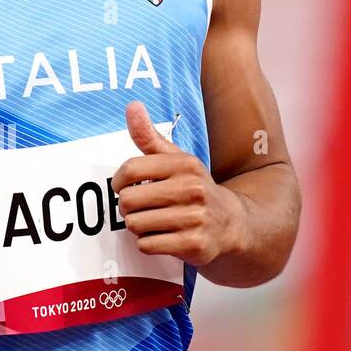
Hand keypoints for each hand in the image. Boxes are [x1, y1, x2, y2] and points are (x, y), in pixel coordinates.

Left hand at [111, 101, 244, 267]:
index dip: (118, 182)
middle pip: (128, 201)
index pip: (130, 169)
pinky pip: (147, 245)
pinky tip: (164, 236)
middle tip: (141, 208)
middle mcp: (192, 189)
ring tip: (154, 222)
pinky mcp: (193, 245)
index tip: (123, 187)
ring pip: (135, 224)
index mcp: (185, 164)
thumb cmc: (193, 189)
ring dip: (138, 226)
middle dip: (128, 207)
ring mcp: (195, 218)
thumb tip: (132, 105)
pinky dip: (148, 243)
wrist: (232, 224)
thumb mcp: (177, 160)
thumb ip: (149, 137)